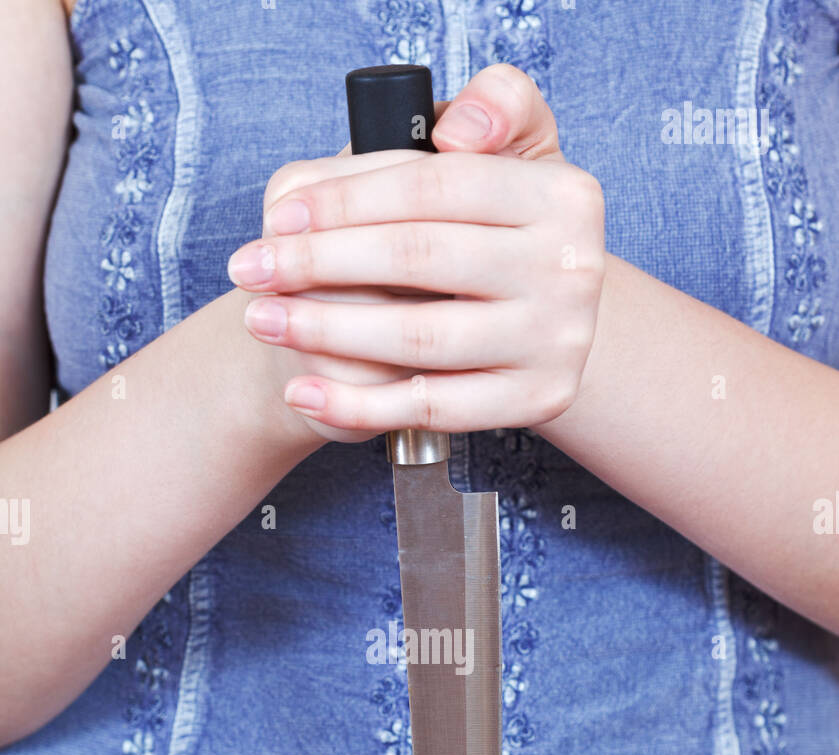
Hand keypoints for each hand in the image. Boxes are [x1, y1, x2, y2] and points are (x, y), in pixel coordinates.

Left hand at [227, 63, 604, 442]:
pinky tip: (300, 388)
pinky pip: (430, 406)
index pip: (433, 186)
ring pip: (419, 336)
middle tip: (250, 269)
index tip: (277, 215)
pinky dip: (356, 402)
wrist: (531, 322)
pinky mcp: (537, 400)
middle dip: (319, 262)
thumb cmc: (487, 232)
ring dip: (323, 329)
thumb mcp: (499, 152)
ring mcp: (559, 340)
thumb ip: (481, 110)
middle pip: (420, 257)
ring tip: (262, 320)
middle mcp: (572, 267)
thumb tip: (455, 135)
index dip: (344, 199)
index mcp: (562, 192)